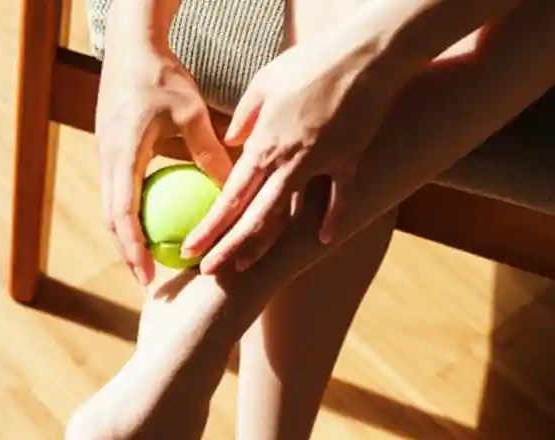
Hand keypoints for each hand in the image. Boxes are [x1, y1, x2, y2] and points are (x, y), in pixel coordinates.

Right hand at [96, 32, 231, 285]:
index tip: (148, 274)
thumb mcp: (191, 113)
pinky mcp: (110, 148)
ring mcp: (105, 154)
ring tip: (149, 259)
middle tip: (147, 280)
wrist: (130, 44)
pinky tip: (155, 221)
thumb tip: (233, 191)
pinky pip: (120, 188)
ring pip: (113, 206)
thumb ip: (208, 153)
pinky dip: (132, 211)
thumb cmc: (163, 75)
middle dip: (127, 253)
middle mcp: (108, 159)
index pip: (123, 213)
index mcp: (123, 154)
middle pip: (112, 219)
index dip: (134, 248)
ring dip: (128, 235)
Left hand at [181, 31, 398, 273]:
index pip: (229, 195)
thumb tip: (232, 141)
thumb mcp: (265, 82)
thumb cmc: (312, 62)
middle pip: (252, 215)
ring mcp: (320, 164)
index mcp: (263, 143)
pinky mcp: (349, 160)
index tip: (188, 248)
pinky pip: (340, 197)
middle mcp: (287, 160)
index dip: (208, 226)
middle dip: (226, 247)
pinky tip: (324, 239)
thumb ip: (244, 116)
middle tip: (206, 271)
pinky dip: (333, 218)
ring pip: (286, 214)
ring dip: (264, 244)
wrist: (366, 54)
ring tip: (244, 267)